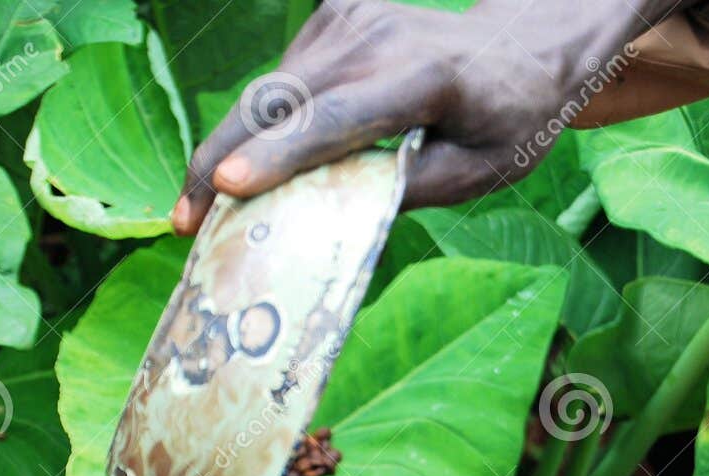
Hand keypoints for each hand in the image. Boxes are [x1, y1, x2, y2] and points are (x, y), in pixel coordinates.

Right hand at [171, 0, 665, 233]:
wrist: (523, 49)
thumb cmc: (507, 122)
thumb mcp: (477, 175)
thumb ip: (405, 189)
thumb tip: (327, 212)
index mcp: (424, 78)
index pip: (335, 120)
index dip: (278, 157)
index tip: (228, 187)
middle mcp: (379, 35)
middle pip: (278, 101)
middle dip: (220, 162)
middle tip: (184, 221)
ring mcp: (352, 16)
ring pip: (270, 90)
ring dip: (235, 146)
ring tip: (209, 205)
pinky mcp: (336, 10)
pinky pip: (286, 76)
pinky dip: (270, 121)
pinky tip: (270, 157)